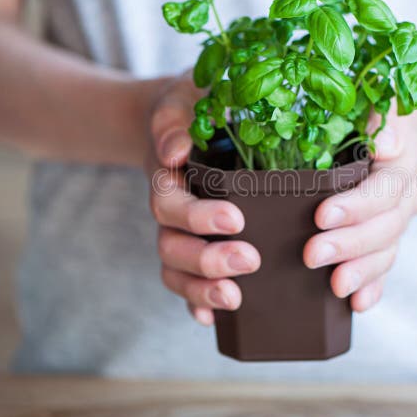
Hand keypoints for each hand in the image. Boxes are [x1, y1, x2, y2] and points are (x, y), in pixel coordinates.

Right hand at [146, 73, 258, 325]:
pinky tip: (215, 319)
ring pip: (175, 269)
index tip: (237, 219)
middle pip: (172, 245)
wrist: (180, 117)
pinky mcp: (193, 244)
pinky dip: (195, 302)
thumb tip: (175, 150)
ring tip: (235, 299)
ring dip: (201, 287)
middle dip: (207, 258)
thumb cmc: (191, 104)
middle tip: (250, 260)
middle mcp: (168, 209)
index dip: (198, 217)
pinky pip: (184, 281)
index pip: (170, 202)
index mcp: (167, 176)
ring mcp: (177, 231)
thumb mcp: (182, 98)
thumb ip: (174, 119)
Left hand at [303, 113, 416, 311]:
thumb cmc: (377, 120)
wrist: (408, 139)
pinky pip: (387, 267)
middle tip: (313, 255)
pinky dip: (374, 287)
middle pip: (386, 226)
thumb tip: (383, 143)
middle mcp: (409, 195)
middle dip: (350, 243)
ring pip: (387, 251)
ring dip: (362, 270)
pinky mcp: (391, 241)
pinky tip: (358, 303)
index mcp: (405, 161)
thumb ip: (381, 119)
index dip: (356, 205)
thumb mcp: (381, 108)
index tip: (322, 216)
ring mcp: (402, 221)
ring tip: (336, 286)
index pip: (384, 188)